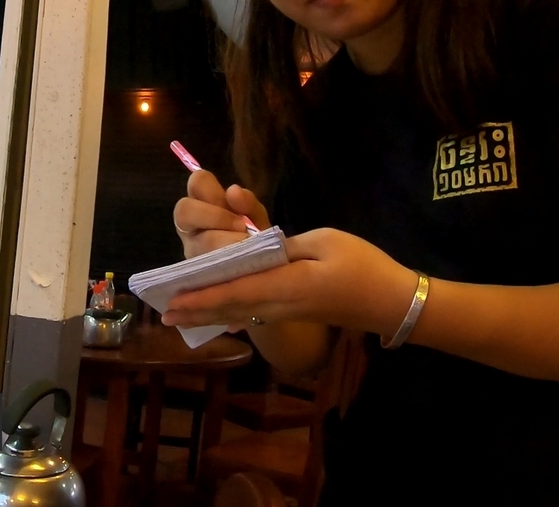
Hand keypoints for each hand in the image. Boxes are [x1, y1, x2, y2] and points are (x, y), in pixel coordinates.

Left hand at [161, 228, 416, 334]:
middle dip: (196, 310)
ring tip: (180, 315)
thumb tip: (254, 250)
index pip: (235, 292)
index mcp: (287, 286)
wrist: (393, 301)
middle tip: (165, 314)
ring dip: (208, 312)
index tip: (174, 302)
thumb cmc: (363, 267)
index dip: (202, 297)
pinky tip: (218, 315)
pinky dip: (229, 311)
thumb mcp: (324, 243)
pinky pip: (253, 312)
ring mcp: (286, 311)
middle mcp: (280, 304)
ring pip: (239, 312)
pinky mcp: (293, 311)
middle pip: (230, 308)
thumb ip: (284, 247)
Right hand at [174, 169, 270, 258]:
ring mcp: (191, 250)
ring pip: (199, 241)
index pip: (197, 182)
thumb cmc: (252, 234)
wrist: (263, 266)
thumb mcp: (254, 214)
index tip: (234, 202)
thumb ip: (247, 202)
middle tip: (242, 227)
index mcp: (200, 203)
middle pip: (184, 210)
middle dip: (215, 216)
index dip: (213, 190)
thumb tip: (233, 190)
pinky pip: (206, 265)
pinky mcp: (198, 271)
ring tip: (245, 246)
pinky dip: (228, 261)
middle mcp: (188, 225)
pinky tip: (242, 262)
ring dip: (225, 242)